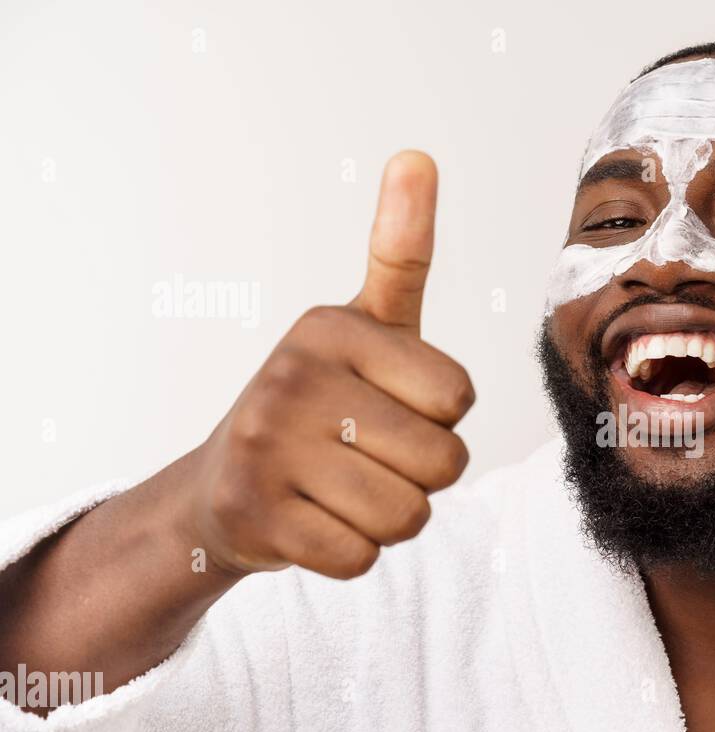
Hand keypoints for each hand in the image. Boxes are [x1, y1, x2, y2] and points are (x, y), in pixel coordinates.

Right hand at [186, 151, 473, 578]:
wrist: (222, 485)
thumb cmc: (320, 403)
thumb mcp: (366, 326)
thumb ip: (400, 252)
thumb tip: (418, 155)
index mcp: (332, 327)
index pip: (458, 398)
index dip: (440, 417)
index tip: (391, 406)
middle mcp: (291, 376)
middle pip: (443, 463)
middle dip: (421, 475)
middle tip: (366, 457)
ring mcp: (264, 446)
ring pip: (407, 517)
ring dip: (390, 518)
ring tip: (342, 490)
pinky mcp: (251, 514)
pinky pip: (361, 558)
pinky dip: (350, 553)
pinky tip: (314, 522)